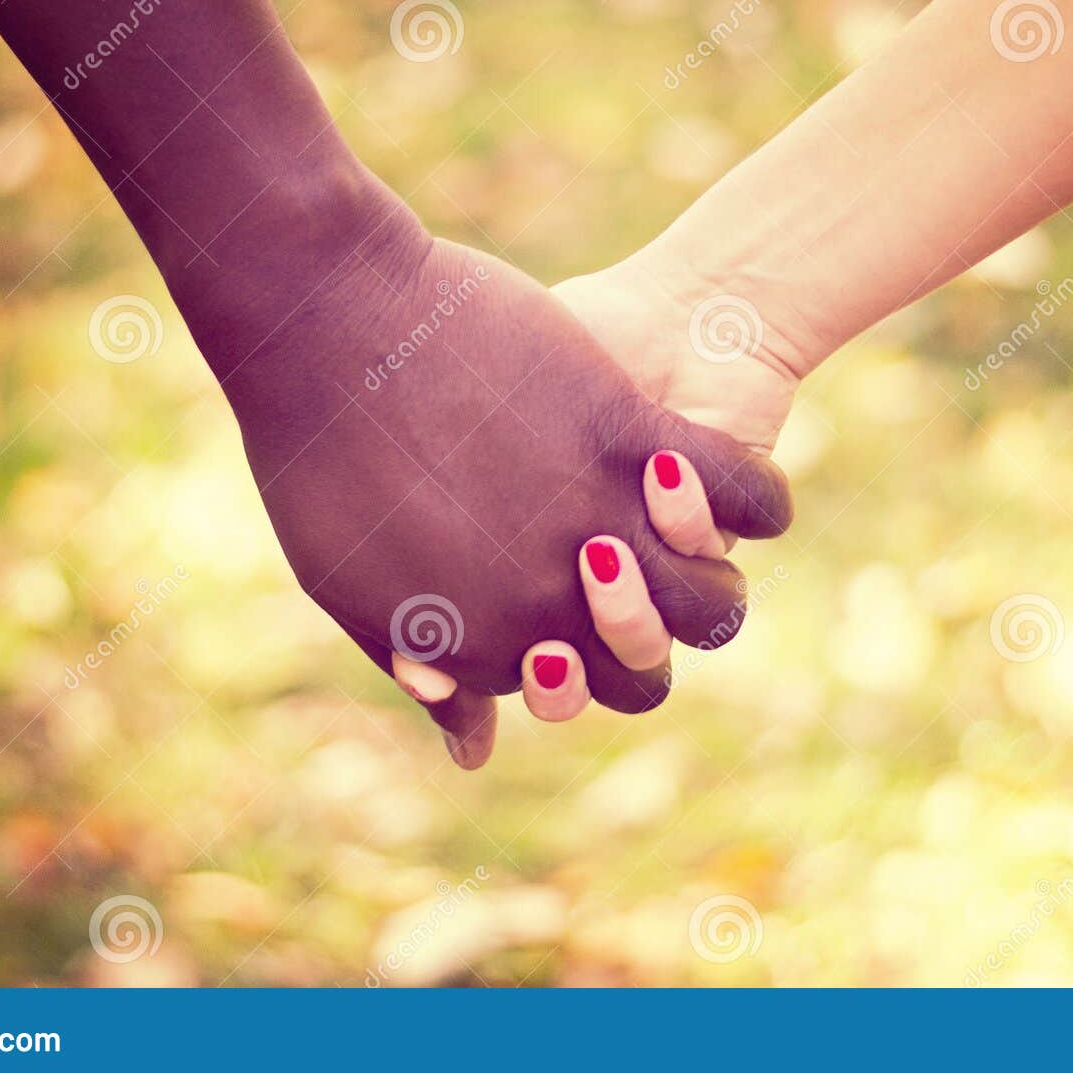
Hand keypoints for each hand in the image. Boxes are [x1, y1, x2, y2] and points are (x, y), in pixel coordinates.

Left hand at [167, 167, 793, 764]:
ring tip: (674, 525)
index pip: (578, 690)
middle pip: (649, 668)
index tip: (562, 602)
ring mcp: (596, 515)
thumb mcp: (356, 585)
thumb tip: (478, 751)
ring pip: (707, 592)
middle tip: (625, 570)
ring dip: (704, 575)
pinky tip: (720, 475)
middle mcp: (552, 600)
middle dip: (651, 637)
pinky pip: (735, 486)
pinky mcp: (627, 431)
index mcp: (487, 645)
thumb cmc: (319, 454)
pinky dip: (754, 496)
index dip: (581, 656)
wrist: (328, 322)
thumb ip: (433, 666)